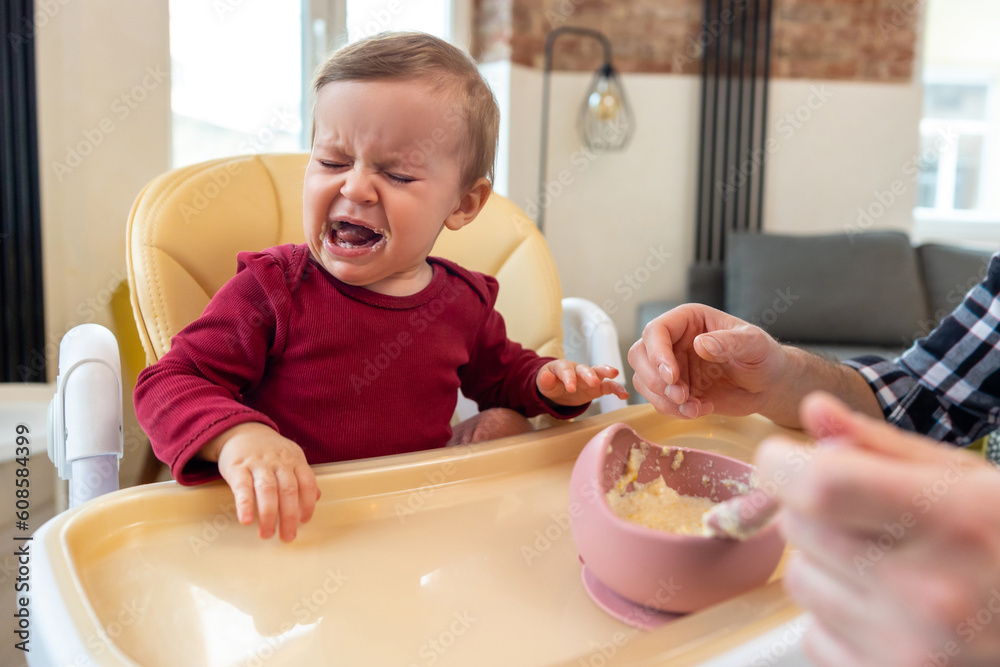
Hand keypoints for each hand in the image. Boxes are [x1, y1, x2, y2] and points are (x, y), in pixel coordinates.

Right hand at [203, 423, 319, 540]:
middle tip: (287, 537)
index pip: (308, 483)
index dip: (308, 503)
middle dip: (289, 517)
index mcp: (294, 460)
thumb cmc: (268, 450)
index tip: (304, 521)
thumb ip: (302, 477)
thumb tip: (317, 497)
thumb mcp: (290, 457)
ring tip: (267, 534)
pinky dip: (245, 505)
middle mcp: (279, 462)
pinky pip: (242, 488)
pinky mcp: (237, 467)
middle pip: (289, 490)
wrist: (240, 430)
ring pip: (268, 490)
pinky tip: (246, 520)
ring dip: (268, 515)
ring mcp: (258, 464)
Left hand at [536, 360, 628, 406]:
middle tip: (593, 382)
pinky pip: (609, 386)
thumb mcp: (544, 384)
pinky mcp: (598, 387)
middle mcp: (578, 370)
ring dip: (606, 372)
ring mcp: (590, 377)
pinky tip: (624, 395)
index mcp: (563, 367)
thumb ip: (545, 381)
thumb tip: (545, 377)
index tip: (570, 388)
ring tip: (615, 374)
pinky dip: (617, 389)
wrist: (559, 388)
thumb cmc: (551, 383)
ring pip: (599, 372)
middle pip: (584, 369)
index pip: (566, 370)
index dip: (569, 378)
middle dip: (589, 375)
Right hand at [628, 304, 786, 419]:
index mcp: (688, 320)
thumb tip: (700, 343)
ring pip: (643, 380)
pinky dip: (674, 411)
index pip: (656, 330)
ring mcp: (671, 366)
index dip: (657, 353)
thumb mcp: (754, 344)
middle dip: (655, 380)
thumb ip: (729, 341)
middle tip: (681, 396)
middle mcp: (673, 341)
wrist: (768, 385)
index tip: (672, 375)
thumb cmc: (763, 356)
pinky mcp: (674, 389)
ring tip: (695, 407)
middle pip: (639, 355)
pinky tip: (701, 409)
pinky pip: (658, 401)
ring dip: (664, 399)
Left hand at [755, 392, 999, 665]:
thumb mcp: (965, 478)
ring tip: (883, 564)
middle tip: (861, 515)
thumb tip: (815, 412)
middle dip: (811, 509)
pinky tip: (885, 608)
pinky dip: (833, 617)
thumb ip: (880, 445)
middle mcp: (927, 591)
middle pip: (798, 528)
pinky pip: (811, 634)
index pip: (820, 486)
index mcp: (950, 521)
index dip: (786, 465)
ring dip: (822, 565)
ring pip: (798, 581)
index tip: (787, 460)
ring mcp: (907, 648)